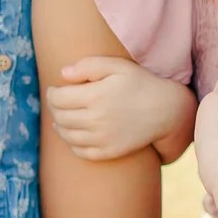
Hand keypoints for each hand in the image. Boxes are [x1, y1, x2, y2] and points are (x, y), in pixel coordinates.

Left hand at [48, 56, 196, 161]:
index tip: (55, 89)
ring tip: (62, 118)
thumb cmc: (140, 84)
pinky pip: (80, 152)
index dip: (52, 93)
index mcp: (96, 96)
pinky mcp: (109, 152)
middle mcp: (96, 120)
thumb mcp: (117, 66)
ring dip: (60, 126)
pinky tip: (74, 134)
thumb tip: (63, 74)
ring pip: (67, 136)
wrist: (166, 110)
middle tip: (58, 102)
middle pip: (60, 117)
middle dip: (53, 108)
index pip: (58, 98)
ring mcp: (102, 138)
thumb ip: (88, 65)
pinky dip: (72, 144)